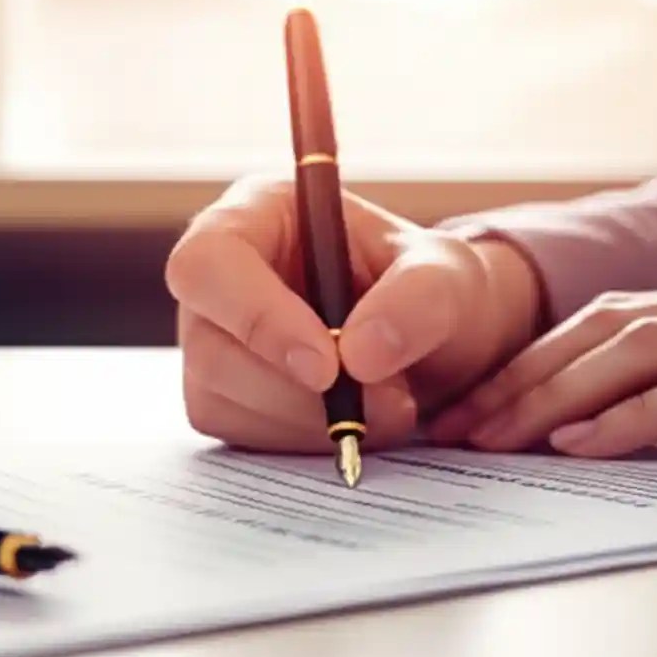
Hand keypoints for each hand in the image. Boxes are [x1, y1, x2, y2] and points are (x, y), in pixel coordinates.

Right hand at [164, 176, 542, 451]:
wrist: (433, 343)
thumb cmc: (428, 289)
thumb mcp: (448, 276)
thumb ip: (417, 299)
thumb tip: (359, 353)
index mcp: (256, 215)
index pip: (208, 262)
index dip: (256, 317)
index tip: (327, 367)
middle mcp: (218, 278)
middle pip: (208, 346)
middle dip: (296, 392)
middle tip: (385, 402)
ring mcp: (212, 340)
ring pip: (219, 399)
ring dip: (307, 422)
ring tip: (386, 406)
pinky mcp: (221, 395)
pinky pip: (238, 435)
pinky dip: (302, 441)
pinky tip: (353, 421)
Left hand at [430, 290, 656, 455]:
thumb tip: (586, 437)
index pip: (600, 328)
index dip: (523, 366)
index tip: (460, 412)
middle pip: (603, 330)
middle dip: (518, 378)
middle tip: (453, 427)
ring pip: (641, 348)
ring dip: (558, 392)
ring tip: (496, 437)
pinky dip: (637, 414)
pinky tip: (581, 443)